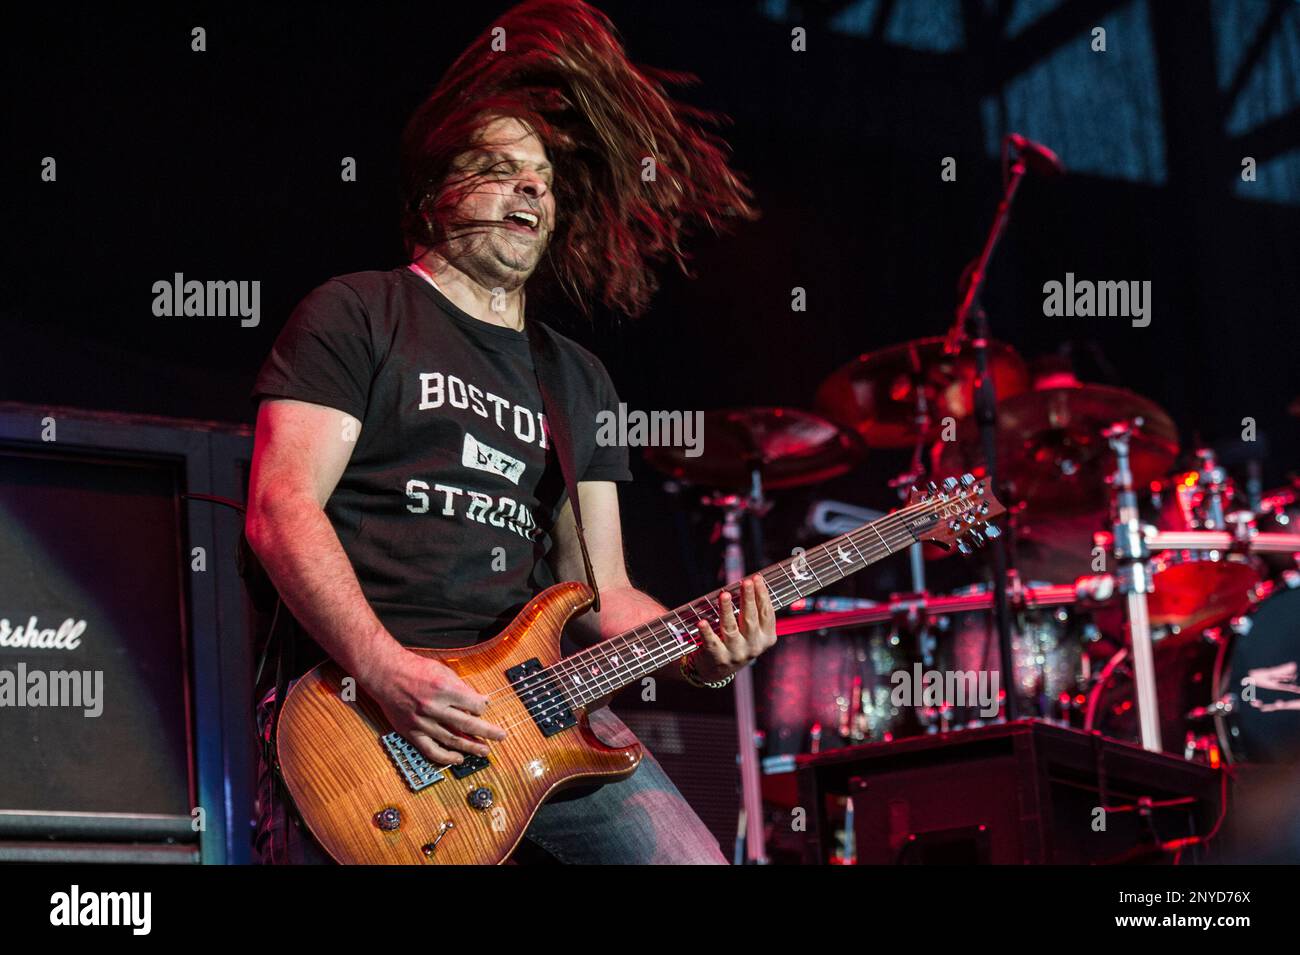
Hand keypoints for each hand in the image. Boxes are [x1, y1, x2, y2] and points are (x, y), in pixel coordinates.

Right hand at [361, 646, 506, 765]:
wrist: (386, 674)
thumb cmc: (415, 669)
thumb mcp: (443, 671)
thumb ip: (463, 687)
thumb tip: (482, 701)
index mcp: (444, 688)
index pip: (474, 705)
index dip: (483, 707)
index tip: (485, 708)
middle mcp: (433, 707)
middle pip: (468, 724)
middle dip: (488, 732)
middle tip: (501, 736)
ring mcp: (422, 722)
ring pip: (452, 740)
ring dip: (471, 747)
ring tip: (485, 751)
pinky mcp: (411, 732)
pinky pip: (431, 750)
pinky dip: (447, 757)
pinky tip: (459, 758)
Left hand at [693, 575, 776, 682]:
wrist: (719, 670)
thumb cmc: (737, 642)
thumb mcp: (751, 632)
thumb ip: (753, 613)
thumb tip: (751, 583)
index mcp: (766, 638)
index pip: (766, 613)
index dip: (762, 595)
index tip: (757, 578)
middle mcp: (753, 647)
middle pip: (750, 619)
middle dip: (748, 599)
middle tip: (745, 582)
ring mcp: (736, 654)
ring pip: (731, 629)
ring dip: (727, 610)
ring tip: (725, 595)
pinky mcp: (718, 658)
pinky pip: (711, 643)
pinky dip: (706, 632)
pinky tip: (701, 622)